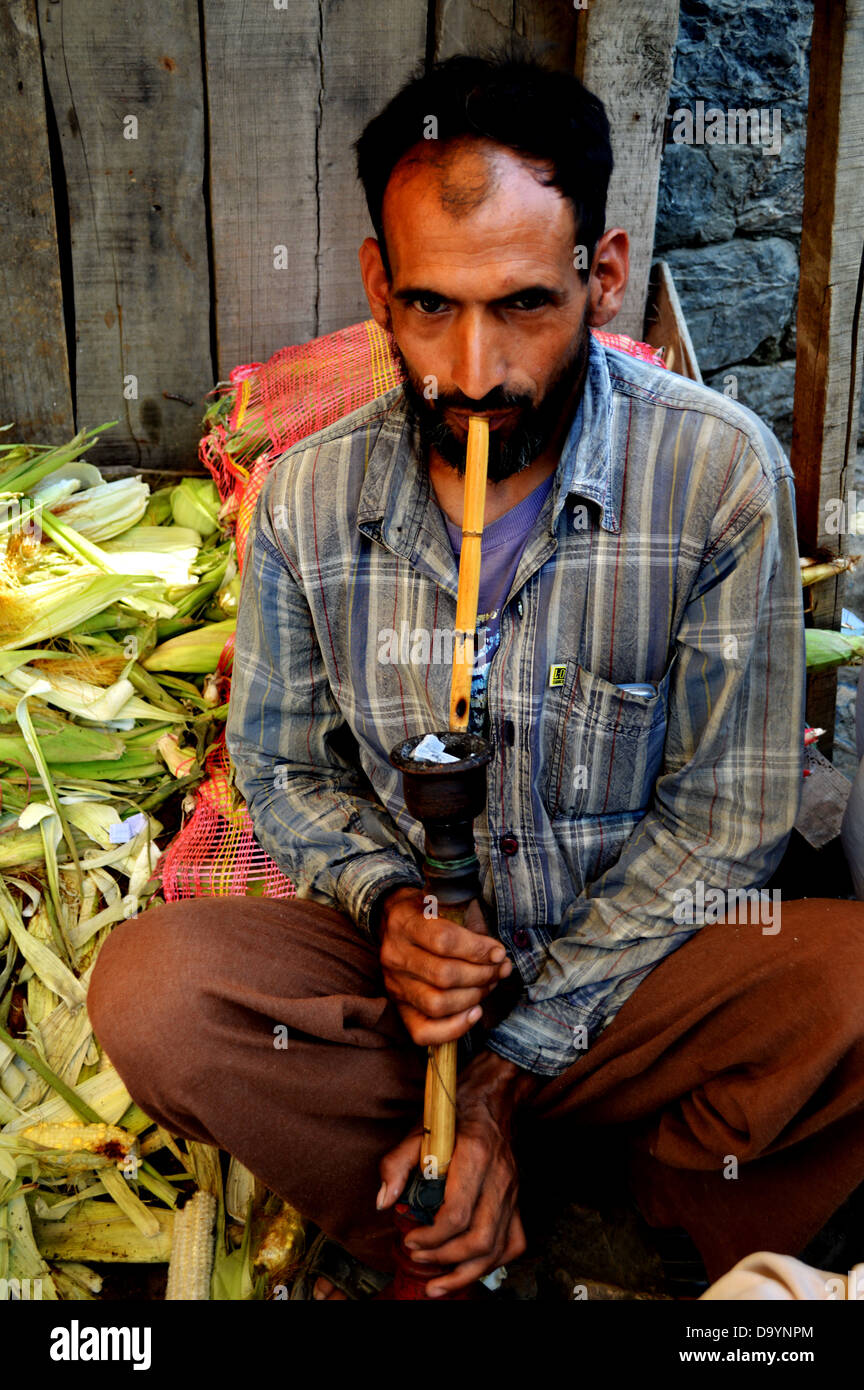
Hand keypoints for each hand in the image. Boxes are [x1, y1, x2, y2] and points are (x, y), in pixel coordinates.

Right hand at [378, 886, 512, 1044]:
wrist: (394, 922)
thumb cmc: (429, 912)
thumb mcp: (445, 901)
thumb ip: (469, 920)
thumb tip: (497, 954)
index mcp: (404, 923)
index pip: (444, 940)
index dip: (478, 949)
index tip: (498, 952)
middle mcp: (395, 955)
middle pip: (444, 976)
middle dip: (482, 975)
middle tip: (500, 969)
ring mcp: (395, 984)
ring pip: (437, 1004)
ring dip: (474, 997)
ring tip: (490, 984)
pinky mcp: (399, 1007)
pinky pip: (423, 1032)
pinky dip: (454, 1028)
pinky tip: (475, 1012)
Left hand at [378, 1051, 539, 1294]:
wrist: (494, 1096)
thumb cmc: (455, 1112)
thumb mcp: (419, 1129)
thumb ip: (397, 1164)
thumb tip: (382, 1202)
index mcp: (475, 1157)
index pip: (457, 1214)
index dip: (431, 1238)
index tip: (410, 1241)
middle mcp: (499, 1178)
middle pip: (480, 1239)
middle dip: (446, 1260)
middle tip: (419, 1261)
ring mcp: (513, 1191)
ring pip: (499, 1247)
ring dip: (468, 1273)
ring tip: (440, 1284)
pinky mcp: (517, 1199)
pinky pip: (514, 1242)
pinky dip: (493, 1262)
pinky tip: (470, 1269)